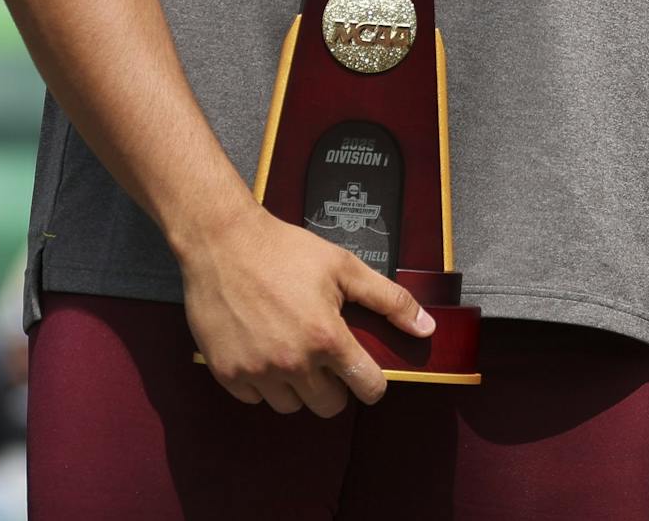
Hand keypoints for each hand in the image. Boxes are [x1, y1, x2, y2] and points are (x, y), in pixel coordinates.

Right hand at [180, 200, 434, 416]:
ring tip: (294, 353)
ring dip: (297, 388)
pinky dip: (262, 383)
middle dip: (335, 387)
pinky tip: (264, 352)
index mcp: (327, 338)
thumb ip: (389, 300)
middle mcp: (293, 362)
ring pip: (291, 406)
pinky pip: (254, 399)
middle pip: (329, 406)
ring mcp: (257, 371)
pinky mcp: (227, 373)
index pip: (366, 388)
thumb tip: (426, 327)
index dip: (373, 383)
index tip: (366, 373)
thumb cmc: (285, 251)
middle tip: (327, 359)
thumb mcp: (344, 267)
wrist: (222, 242)